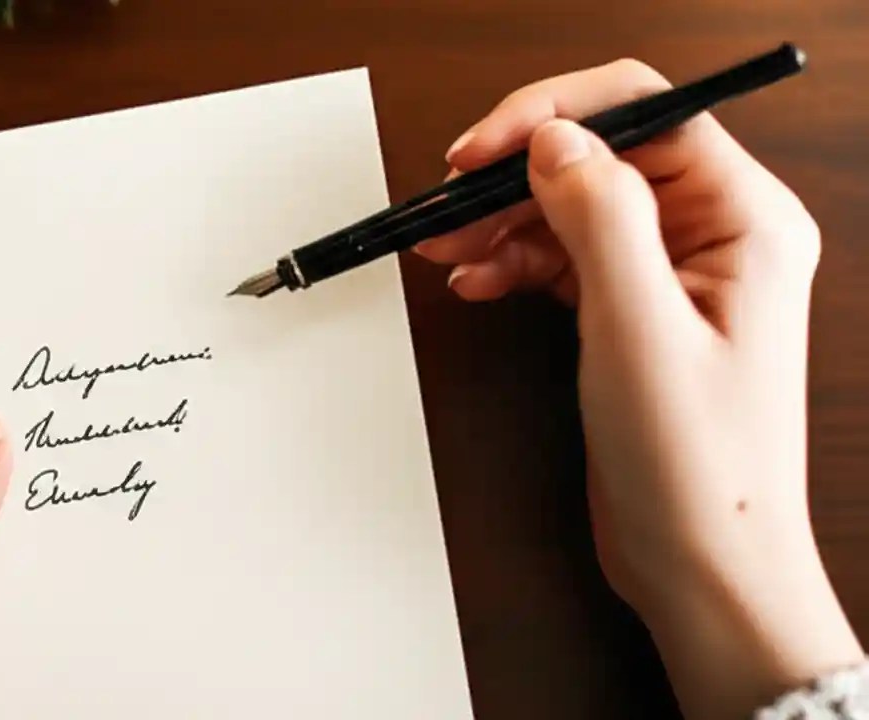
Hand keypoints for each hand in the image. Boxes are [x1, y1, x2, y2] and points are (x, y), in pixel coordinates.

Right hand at [416, 60, 862, 716]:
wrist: (703, 564)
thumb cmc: (700, 469)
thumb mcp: (640, 331)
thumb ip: (600, 217)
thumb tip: (553, 138)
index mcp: (745, 220)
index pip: (645, 114)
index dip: (552, 115)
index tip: (480, 149)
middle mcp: (716, 234)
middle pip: (600, 156)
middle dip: (514, 172)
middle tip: (446, 202)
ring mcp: (674, 273)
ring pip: (572, 205)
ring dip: (503, 218)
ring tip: (443, 246)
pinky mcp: (637, 309)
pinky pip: (566, 256)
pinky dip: (514, 260)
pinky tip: (474, 278)